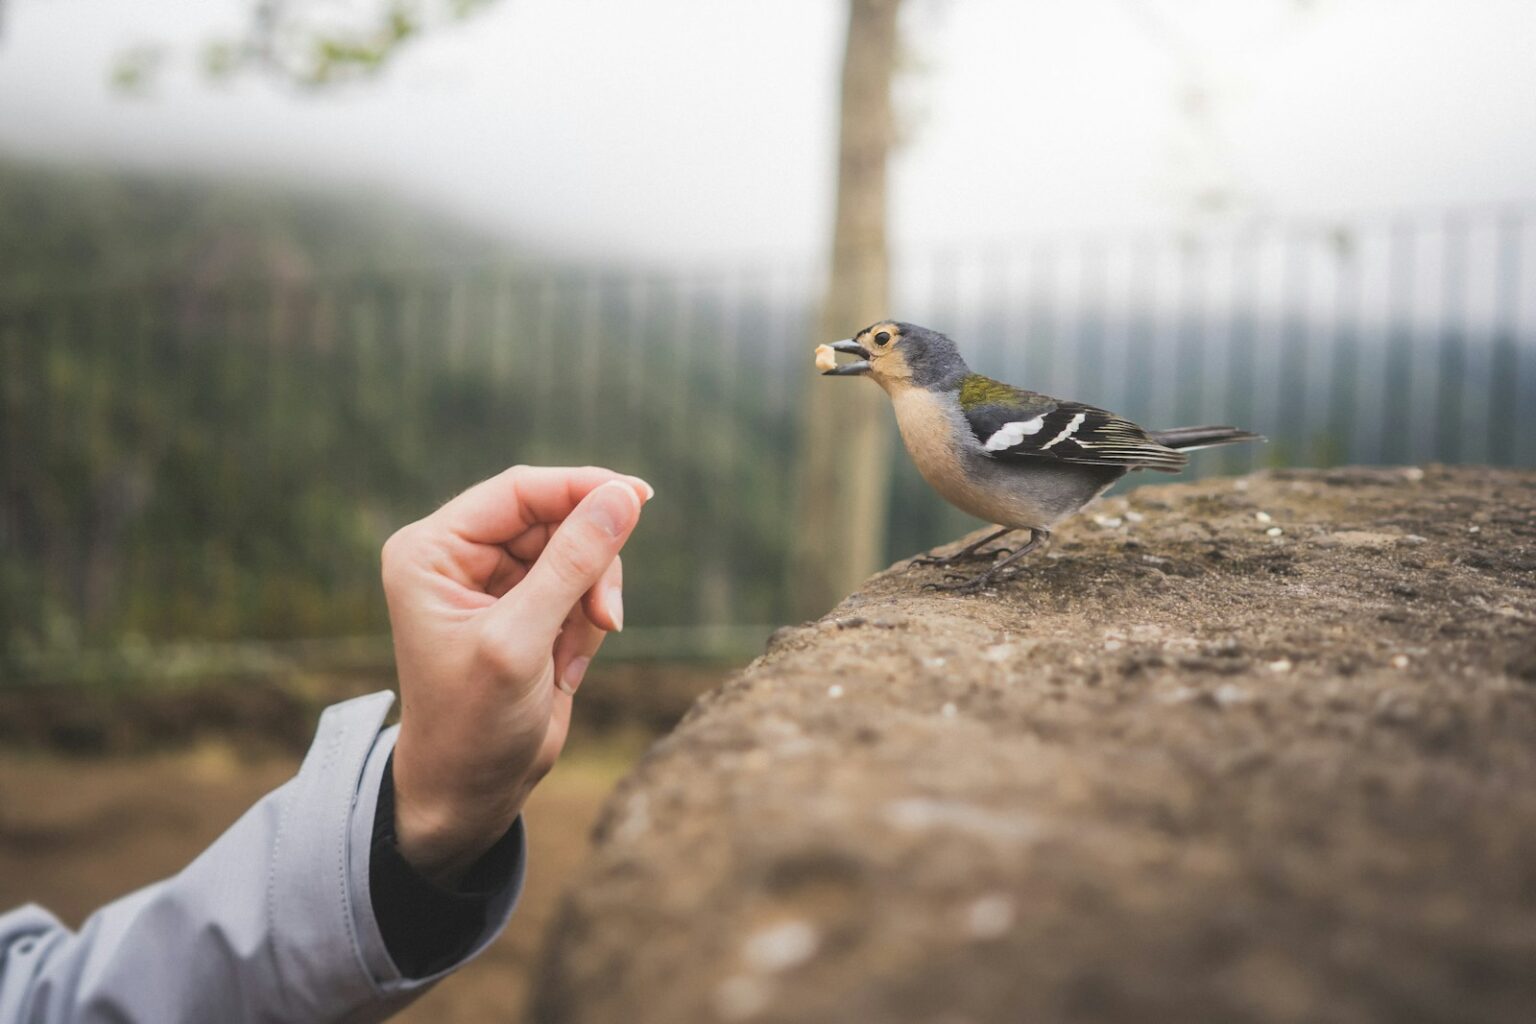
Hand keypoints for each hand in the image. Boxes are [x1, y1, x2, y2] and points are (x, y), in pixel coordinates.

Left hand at [380, 465, 651, 885]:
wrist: (471, 792)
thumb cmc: (473, 723)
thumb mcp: (521, 640)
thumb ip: (573, 564)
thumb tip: (623, 497)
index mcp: (433, 549)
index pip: (519, 491)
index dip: (581, 489)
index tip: (639, 497)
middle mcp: (461, 555)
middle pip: (556, 517)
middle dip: (590, 565)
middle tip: (607, 615)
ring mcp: (496, 581)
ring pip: (578, 550)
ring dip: (592, 599)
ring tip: (574, 654)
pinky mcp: (528, 607)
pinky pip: (582, 586)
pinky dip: (588, 622)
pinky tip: (565, 666)